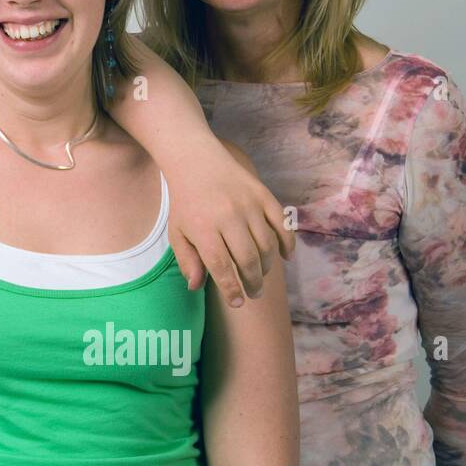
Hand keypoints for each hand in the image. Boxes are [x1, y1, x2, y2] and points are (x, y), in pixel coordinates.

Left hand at [165, 142, 294, 306]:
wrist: (197, 162)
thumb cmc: (186, 202)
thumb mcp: (177, 232)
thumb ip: (187, 260)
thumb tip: (196, 287)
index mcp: (203, 228)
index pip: (221, 266)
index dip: (231, 289)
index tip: (238, 303)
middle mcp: (227, 217)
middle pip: (248, 259)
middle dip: (253, 282)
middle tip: (253, 293)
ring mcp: (248, 205)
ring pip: (267, 245)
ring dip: (267, 266)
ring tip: (261, 275)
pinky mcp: (263, 195)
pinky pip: (282, 224)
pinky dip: (287, 243)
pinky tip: (285, 257)